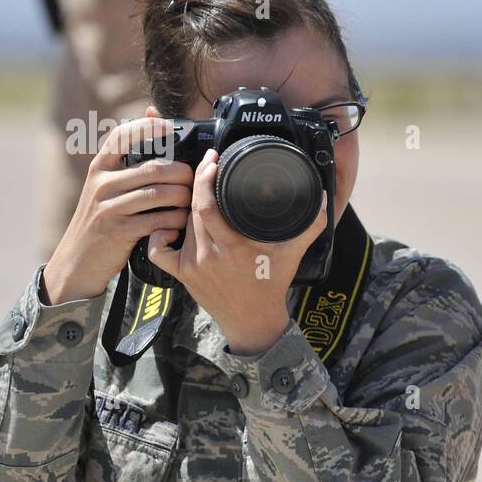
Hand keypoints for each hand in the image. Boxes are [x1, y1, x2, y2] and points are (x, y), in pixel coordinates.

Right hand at [42, 115, 191, 304]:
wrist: (79, 260)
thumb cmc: (103, 219)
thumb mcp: (107, 186)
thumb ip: (128, 158)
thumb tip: (151, 114)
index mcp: (100, 168)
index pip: (122, 136)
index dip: (148, 128)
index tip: (171, 128)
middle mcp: (102, 183)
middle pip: (153, 168)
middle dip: (182, 174)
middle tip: (194, 181)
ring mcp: (109, 207)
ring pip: (159, 194)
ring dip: (183, 198)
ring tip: (191, 202)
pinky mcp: (119, 231)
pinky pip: (157, 220)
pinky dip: (175, 221)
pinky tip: (180, 223)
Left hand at [147, 148, 328, 355]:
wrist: (253, 321)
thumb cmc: (271, 285)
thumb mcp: (294, 254)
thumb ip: (311, 224)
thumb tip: (323, 198)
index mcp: (235, 247)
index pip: (208, 206)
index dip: (206, 178)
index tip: (213, 160)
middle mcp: (210, 255)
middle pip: (193, 209)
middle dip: (198, 183)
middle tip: (207, 165)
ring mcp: (193, 265)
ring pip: (181, 224)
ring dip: (187, 205)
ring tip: (198, 191)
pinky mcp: (182, 274)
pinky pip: (158, 251)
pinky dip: (159, 236)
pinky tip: (170, 226)